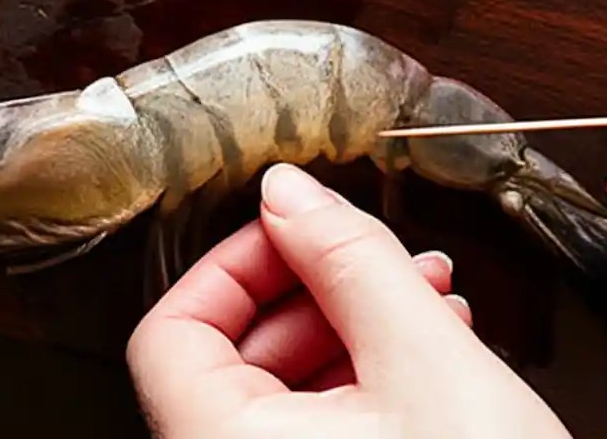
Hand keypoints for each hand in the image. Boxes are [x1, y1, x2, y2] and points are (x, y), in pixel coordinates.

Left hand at [126, 163, 571, 438]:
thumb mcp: (425, 362)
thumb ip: (350, 260)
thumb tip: (288, 192)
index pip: (170, 332)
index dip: (234, 265)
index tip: (296, 229)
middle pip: (233, 358)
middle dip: (318, 291)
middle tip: (381, 259)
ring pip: (286, 397)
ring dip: (354, 331)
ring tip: (431, 300)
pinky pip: (320, 436)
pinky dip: (368, 386)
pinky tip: (435, 355)